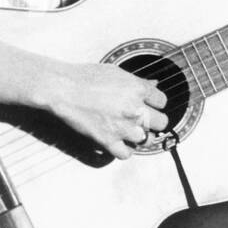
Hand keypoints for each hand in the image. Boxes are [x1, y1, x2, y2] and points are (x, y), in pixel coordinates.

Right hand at [44, 61, 168, 160]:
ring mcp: (122, 126)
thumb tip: (154, 84)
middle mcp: (135, 109)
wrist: (64, 89)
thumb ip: (138, 82)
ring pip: (146, 140)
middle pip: (161, 122)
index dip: (156, 103)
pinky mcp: (107, 140)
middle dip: (154, 121)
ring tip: (132, 131)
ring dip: (140, 136)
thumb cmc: (87, 77)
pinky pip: (125, 154)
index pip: (163, 101)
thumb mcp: (118, 73)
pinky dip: (124, 151)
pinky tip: (121, 143)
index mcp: (139, 89)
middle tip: (144, 119)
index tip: (149, 104)